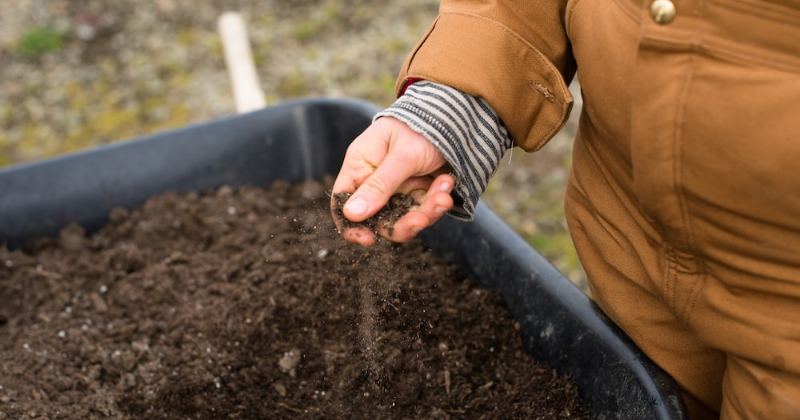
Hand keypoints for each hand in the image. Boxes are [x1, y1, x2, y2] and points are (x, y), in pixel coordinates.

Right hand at [331, 116, 454, 245]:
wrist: (454, 115)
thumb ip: (379, 185)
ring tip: (444, 197)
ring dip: (427, 211)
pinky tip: (447, 183)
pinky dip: (438, 200)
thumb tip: (351, 214)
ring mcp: (398, 188)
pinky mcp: (418, 191)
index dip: (351, 225)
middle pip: (379, 218)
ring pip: (405, 217)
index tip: (368, 240)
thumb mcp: (402, 156)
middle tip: (422, 219)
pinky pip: (424, 209)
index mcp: (360, 165)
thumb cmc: (420, 127)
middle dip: (402, 223)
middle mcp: (375, 180)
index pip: (343, 202)